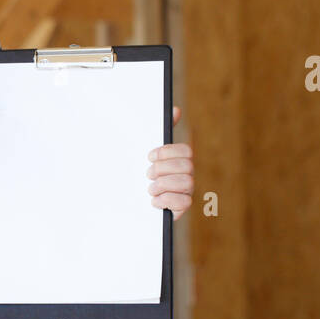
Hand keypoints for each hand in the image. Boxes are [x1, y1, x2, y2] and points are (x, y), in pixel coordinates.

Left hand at [146, 105, 192, 220]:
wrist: (132, 204)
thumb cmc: (142, 174)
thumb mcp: (149, 153)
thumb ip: (161, 133)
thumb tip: (175, 109)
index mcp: (179, 160)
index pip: (186, 150)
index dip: (166, 152)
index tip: (149, 156)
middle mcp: (186, 175)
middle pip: (187, 166)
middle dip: (163, 169)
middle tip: (148, 174)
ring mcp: (186, 192)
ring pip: (187, 182)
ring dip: (163, 185)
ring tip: (150, 189)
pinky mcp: (181, 209)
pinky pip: (185, 202)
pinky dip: (166, 201)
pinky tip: (154, 201)